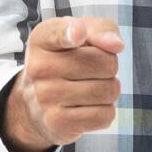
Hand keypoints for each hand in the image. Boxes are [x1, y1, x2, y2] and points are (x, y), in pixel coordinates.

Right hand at [5, 16, 124, 151]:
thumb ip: (101, 29)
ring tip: (91, 88)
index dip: (72, 32)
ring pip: (108, 90)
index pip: (58, 33)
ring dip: (110, 90)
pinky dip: (105, 111)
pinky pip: (105, 115)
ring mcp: (45, 96)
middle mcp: (38, 67)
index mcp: (42, 39)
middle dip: (110, 67)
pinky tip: (88, 107)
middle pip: (105, 63)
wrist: (36, 103)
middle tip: (93, 71)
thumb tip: (116, 45)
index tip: (78, 35)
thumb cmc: (67, 59)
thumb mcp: (81, 34)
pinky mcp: (57, 122)